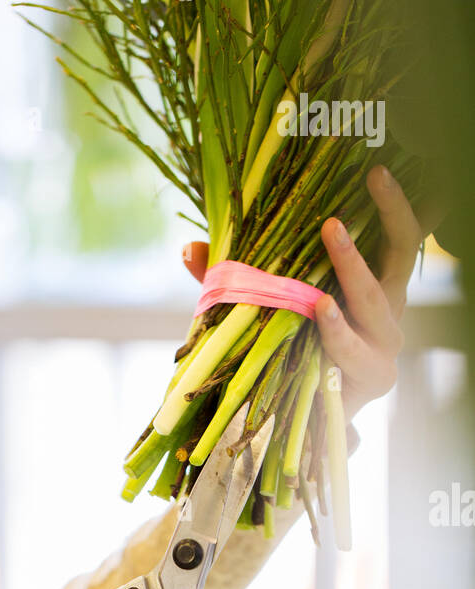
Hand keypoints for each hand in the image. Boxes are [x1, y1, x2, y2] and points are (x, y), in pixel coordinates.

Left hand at [183, 166, 422, 423]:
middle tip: (360, 188)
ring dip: (354, 272)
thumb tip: (189, 248)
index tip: (377, 169)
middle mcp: (388, 308)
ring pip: (378, 302)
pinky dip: (338, 332)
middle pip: (401, 253)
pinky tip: (322, 311)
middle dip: (387, 215)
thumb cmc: (287, 353)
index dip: (396, 201)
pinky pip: (358, 350)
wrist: (297, 419)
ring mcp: (385, 345)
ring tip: (330, 237)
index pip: (397, 232)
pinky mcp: (374, 378)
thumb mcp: (257, 307)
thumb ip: (229, 280)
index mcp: (371, 282)